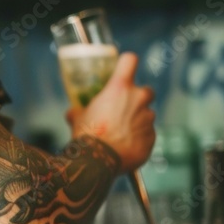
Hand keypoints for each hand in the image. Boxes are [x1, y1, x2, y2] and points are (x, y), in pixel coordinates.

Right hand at [70, 52, 154, 172]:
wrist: (98, 161)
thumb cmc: (87, 135)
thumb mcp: (78, 118)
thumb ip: (79, 111)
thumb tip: (72, 112)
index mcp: (120, 88)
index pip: (130, 61)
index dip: (126, 63)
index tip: (124, 69)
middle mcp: (138, 99)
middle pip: (146, 90)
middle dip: (138, 98)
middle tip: (124, 109)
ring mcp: (147, 119)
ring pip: (147, 115)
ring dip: (137, 121)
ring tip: (121, 134)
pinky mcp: (151, 138)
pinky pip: (148, 134)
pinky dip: (139, 138)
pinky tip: (126, 147)